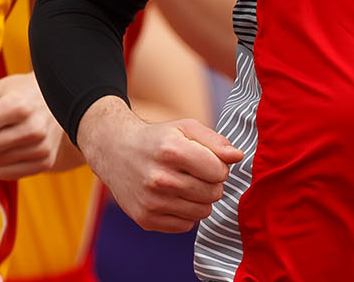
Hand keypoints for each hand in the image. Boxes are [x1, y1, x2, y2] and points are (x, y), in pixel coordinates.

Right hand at [77, 97, 242, 232]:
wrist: (116, 152)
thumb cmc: (158, 139)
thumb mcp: (186, 128)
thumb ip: (216, 141)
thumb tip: (237, 156)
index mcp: (171, 151)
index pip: (218, 171)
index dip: (219, 166)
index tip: (208, 161)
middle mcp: (159, 179)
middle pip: (213, 193)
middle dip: (211, 183)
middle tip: (197, 173)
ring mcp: (151, 202)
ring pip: (202, 212)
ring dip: (200, 199)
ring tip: (186, 184)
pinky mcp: (145, 219)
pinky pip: (186, 225)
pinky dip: (185, 213)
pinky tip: (173, 197)